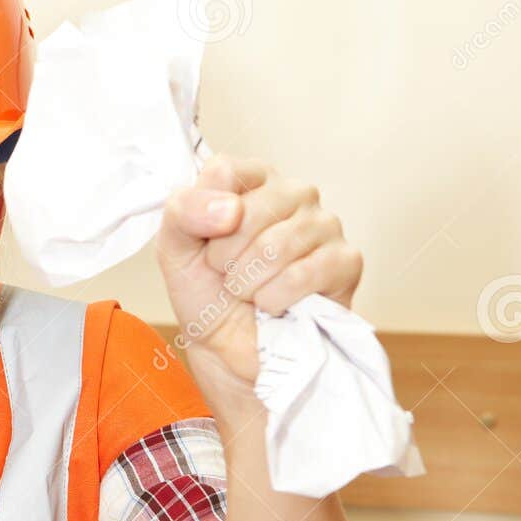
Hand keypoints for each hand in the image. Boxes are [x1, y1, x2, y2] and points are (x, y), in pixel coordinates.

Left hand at [156, 156, 361, 393]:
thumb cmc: (205, 292)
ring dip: (246, 284)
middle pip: (248, 212)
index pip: (225, 171)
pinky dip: (274, 300)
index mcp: (253, 180)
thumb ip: (183, 212)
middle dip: (224, 258)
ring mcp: (325, 225)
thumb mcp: (174, 248)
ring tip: (249, 291)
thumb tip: (229, 209)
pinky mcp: (346, 261)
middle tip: (228, 274)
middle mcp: (294, 193)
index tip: (204, 241)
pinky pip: (302, 275)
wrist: (227, 348)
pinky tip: (274, 304)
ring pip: (275, 247)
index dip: (204, 216)